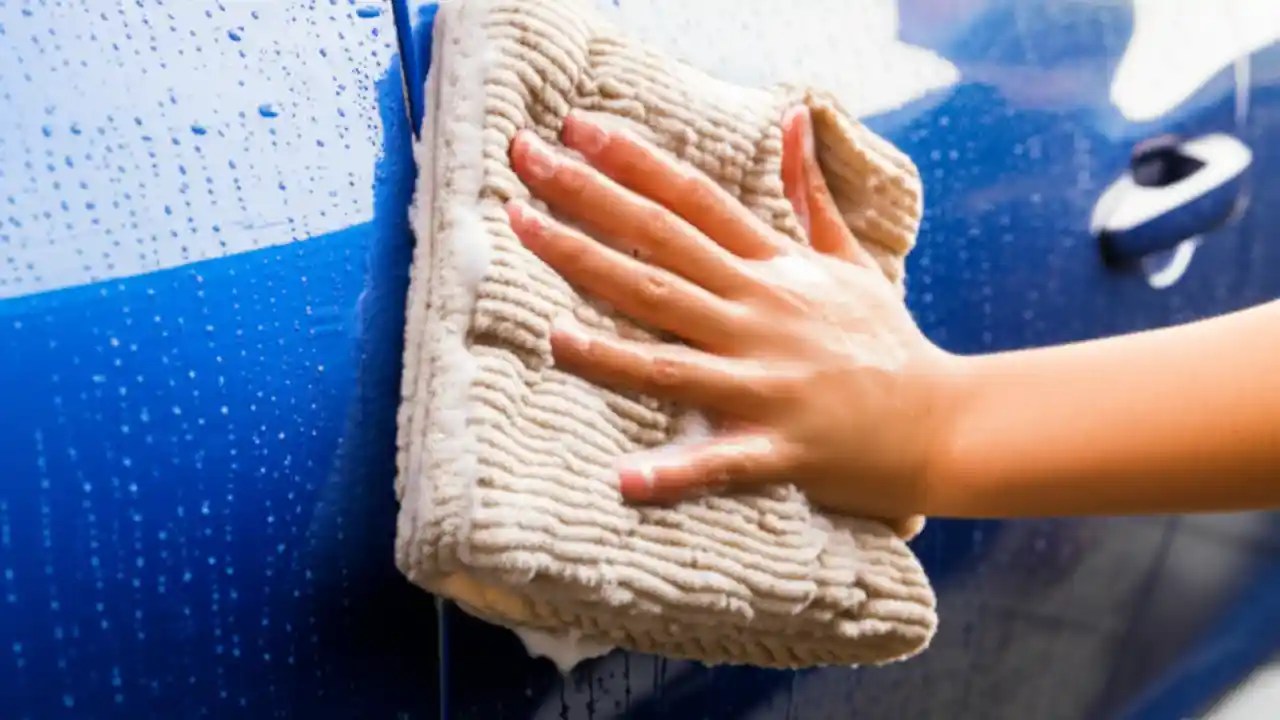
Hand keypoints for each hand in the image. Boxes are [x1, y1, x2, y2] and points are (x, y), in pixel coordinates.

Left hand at [504, 106, 960, 524]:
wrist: (943, 420)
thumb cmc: (885, 340)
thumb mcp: (849, 258)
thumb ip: (810, 194)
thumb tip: (793, 118)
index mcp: (772, 270)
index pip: (692, 203)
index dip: (631, 163)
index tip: (573, 130)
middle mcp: (760, 316)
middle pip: (661, 260)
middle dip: (587, 216)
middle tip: (521, 177)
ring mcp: (768, 381)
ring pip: (672, 358)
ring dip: (605, 348)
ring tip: (544, 330)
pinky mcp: (781, 447)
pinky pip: (721, 463)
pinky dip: (676, 473)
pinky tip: (625, 479)